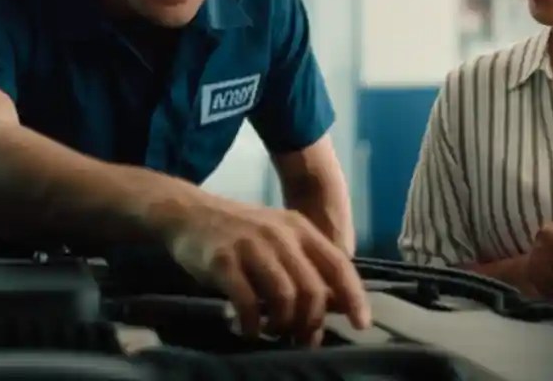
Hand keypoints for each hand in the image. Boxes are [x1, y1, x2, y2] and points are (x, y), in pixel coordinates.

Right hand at [163, 197, 370, 344]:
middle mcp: (281, 235)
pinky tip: (248, 330)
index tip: (361, 324)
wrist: (191, 213)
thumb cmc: (241, 233)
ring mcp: (252, 247)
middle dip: (311, 323)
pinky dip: (252, 325)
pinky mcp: (224, 262)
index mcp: (300, 228)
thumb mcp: (279, 237)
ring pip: (285, 298)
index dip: (353, 297)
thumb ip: (304, 264)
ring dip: (283, 325)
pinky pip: (248, 303)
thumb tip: (331, 306)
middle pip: (312, 290)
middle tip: (301, 339)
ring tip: (273, 332)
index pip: (338, 264)